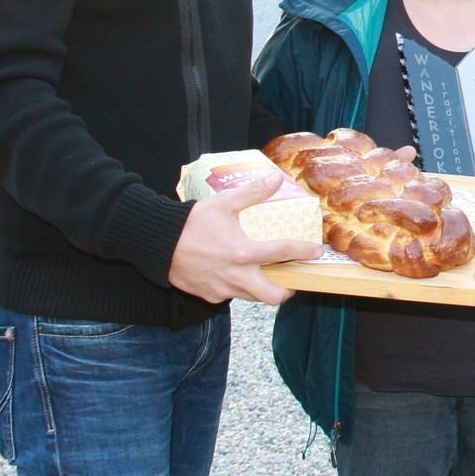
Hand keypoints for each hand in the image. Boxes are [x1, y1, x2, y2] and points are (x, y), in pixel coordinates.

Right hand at [167, 171, 318, 304]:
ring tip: (266, 274)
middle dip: (288, 289)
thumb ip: (253, 192)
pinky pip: (230, 296)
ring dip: (262, 288)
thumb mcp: (224, 203)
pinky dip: (238, 288)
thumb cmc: (191, 223)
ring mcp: (223, 289)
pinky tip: (235, 274)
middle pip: (273, 296)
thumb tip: (275, 178)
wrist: (158, 244)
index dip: (304, 251)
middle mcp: (236, 276)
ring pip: (253, 298)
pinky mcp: (210, 297)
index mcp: (243, 253)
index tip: (316, 251)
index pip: (284, 253)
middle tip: (291, 276)